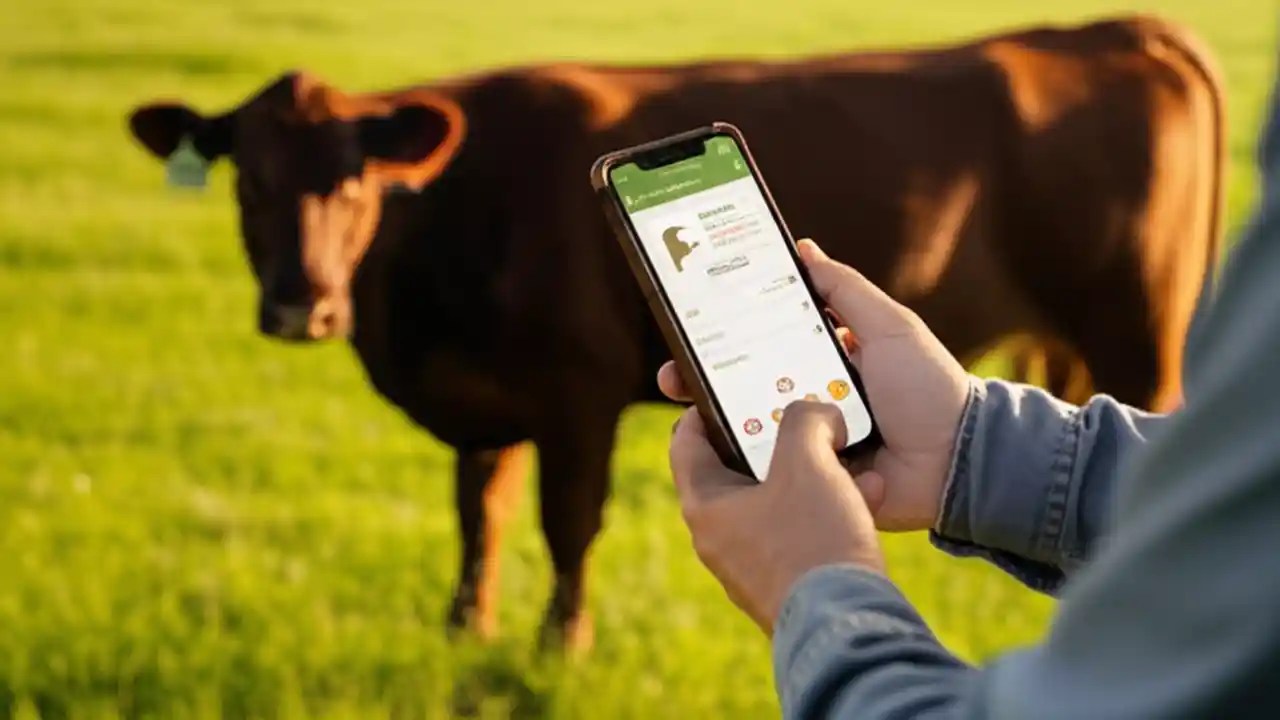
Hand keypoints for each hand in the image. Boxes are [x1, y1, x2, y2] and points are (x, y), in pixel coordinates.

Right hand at [658, 239, 969, 530]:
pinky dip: (747, 466)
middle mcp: (810, 402)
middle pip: (744, 389)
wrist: (960, 459)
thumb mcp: (889, 326)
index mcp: (823, 362)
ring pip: (751, 432)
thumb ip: (846, 290)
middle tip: (672, 376)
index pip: (763, 346)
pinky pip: (773, 474)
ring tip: (687, 412)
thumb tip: (804, 248)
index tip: (691, 328)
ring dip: (716, 423)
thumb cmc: (929, 387)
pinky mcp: (813, 482)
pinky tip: (714, 456)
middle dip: (703, 382)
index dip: (727, 338)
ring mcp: (808, 445)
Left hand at [670, 402, 883, 633]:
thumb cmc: (813, 541)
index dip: (705, 408)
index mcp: (705, 507)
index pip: (686, 443)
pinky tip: (864, 499)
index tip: (733, 389)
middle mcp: (719, 540)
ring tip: (845, 457)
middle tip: (801, 419)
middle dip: (774, 441)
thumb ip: (804, 421)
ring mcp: (751, 566)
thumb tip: (814, 415)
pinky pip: (801, 532)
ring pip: (775, 501)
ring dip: (811, 474)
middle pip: (736, 471)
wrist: (847, 627)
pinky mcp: (787, 585)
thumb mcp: (807, 461)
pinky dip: (826, 509)